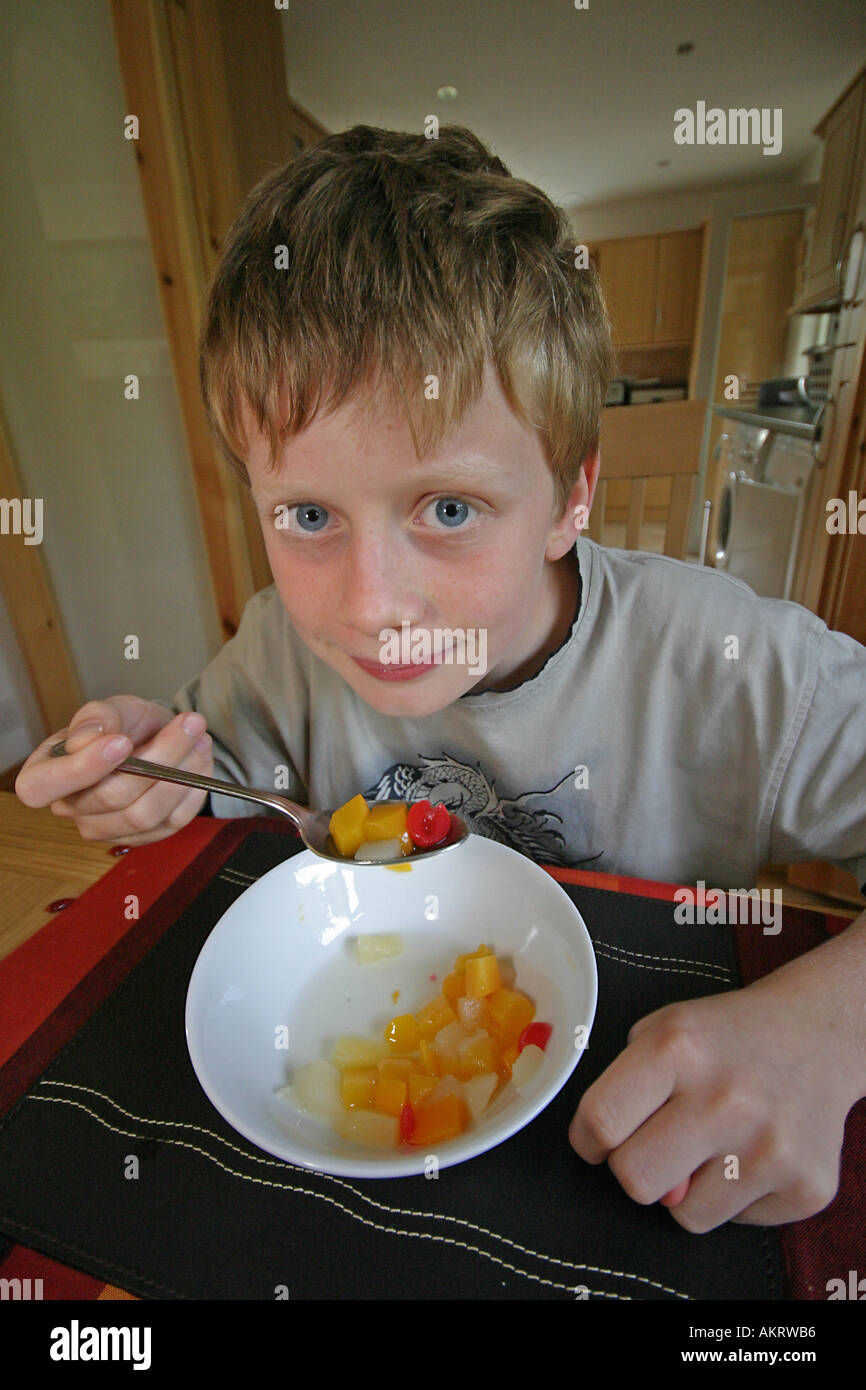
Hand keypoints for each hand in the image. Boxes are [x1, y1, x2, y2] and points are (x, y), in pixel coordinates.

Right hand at [15, 695, 212, 844]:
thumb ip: (97, 717)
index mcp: (44, 773)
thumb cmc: (122, 726)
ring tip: (200, 737)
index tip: (122, 742)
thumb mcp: (111, 708)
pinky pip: (170, 822)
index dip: (81, 770)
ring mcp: (105, 829)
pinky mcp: (141, 837)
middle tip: (190, 723)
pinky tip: (199, 760)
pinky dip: (191, 789)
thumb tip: (87, 738)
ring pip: (144, 814)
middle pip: (111, 797)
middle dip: (159, 757)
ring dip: (181, 773)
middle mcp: (69, 808)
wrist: (153, 739)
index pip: (41, 787)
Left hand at [568, 975, 858, 1231]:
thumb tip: (619, 1160)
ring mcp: (771, 1148)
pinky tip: (751, 1152)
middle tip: (658, 1140)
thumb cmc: (726, 1037)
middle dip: (635, 1164)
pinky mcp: (807, 1187)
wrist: (816, 1036)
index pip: (601, 1121)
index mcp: (678, 1048)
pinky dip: (734, 1197)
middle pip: (635, 1179)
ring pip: (684, 1214)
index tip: (598, 1138)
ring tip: (713, 1141)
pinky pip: (735, 1221)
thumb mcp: (662, 1028)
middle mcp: (726, 1099)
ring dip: (687, 1187)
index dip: (588, 1138)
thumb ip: (625, 1085)